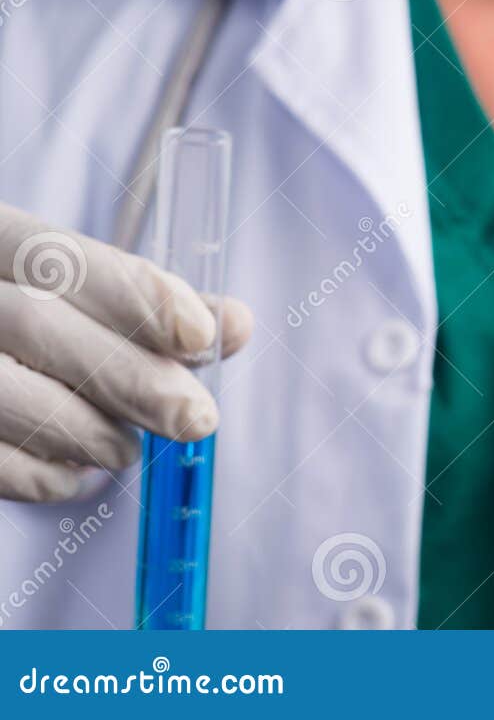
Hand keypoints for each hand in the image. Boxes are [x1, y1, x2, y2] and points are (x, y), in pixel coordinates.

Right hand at [0, 204, 252, 501]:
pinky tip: (75, 475)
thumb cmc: (25, 316)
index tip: (201, 337)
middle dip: (128, 376)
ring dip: (85, 430)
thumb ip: (150, 306)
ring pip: (1, 391)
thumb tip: (234, 327)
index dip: (136, 296)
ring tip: (127, 450)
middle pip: (35, 323)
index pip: (60, 254)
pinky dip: (37, 473)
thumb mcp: (73, 291)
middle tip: (196, 418)